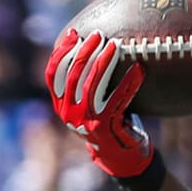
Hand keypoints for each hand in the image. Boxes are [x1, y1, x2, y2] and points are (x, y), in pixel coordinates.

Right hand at [46, 29, 153, 177]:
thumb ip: (86, 85)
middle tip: (99, 35)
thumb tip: (95, 49)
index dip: (61, 52)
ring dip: (104, 63)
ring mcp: (85, 121)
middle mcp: (68, 113)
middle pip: (73, 76)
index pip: (53, 75)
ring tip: (116, 46)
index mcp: (61, 106)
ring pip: (91, 86)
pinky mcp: (105, 127)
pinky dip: (128, 83)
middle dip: (85, 52)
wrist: (121, 157)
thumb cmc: (110, 124)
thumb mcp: (92, 105)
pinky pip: (117, 100)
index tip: (73, 33)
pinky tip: (138, 70)